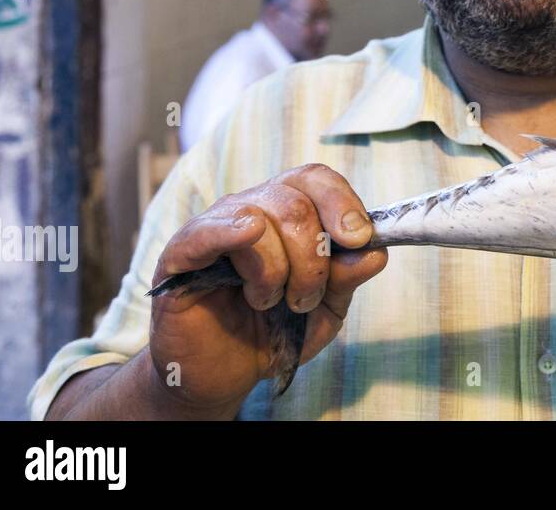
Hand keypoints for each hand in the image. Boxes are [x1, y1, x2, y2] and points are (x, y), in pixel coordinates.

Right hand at [147, 164, 387, 410]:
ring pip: (260, 216)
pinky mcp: (181, 255)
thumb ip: (347, 277)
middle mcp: (251, 208)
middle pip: (295, 203)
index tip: (359, 238)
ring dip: (278, 269)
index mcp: (287, 213)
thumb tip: (373, 250)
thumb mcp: (325, 309)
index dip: (342, 202)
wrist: (224, 376)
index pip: (316, 180)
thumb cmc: (274, 333)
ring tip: (270, 303)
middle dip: (313, 257)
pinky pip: (208, 230)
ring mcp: (214, 227)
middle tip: (304, 298)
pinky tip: (249, 236)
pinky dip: (233, 230)